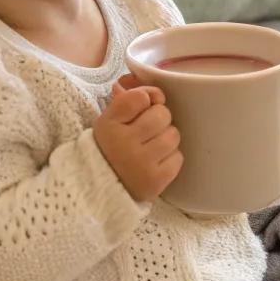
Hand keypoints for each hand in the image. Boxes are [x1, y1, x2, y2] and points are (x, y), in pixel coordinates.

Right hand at [94, 77, 182, 201]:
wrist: (101, 189)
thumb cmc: (110, 148)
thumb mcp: (109, 121)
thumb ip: (128, 100)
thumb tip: (153, 91)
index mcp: (109, 126)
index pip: (140, 97)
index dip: (146, 99)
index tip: (141, 109)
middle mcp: (124, 144)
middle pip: (162, 114)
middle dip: (159, 119)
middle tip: (147, 130)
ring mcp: (141, 164)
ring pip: (173, 135)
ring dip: (166, 138)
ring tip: (151, 147)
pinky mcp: (156, 181)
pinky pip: (178, 157)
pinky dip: (170, 158)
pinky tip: (156, 162)